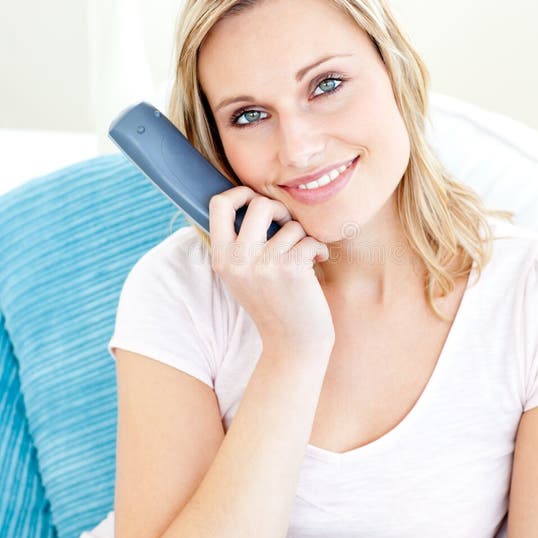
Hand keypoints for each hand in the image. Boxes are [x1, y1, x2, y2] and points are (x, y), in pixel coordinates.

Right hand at [209, 187, 335, 350]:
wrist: (292, 344)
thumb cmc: (273, 303)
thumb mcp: (244, 274)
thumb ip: (241, 242)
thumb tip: (252, 198)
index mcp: (221, 258)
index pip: (218, 204)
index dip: (241, 193)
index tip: (257, 200)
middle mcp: (237, 260)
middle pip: (259, 204)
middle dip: (281, 210)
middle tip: (290, 226)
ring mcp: (262, 264)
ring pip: (291, 225)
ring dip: (304, 238)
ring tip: (304, 257)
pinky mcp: (290, 269)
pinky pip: (309, 239)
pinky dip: (319, 249)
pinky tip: (317, 263)